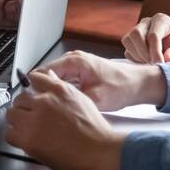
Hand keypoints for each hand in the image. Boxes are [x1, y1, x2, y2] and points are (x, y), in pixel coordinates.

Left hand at [5, 69, 126, 169]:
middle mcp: (44, 102)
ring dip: (17, 121)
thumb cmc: (94, 129)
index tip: (29, 94)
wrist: (99, 150)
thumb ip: (61, 87)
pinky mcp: (29, 139)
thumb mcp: (81, 99)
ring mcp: (35, 121)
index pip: (34, 78)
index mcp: (58, 90)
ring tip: (26, 128)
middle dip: (24, 107)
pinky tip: (23, 138)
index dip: (30, 87)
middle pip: (20, 98)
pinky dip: (14, 136)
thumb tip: (49, 77)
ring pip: (12, 115)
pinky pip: (9, 134)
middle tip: (29, 116)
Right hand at [37, 50, 166, 111]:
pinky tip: (63, 105)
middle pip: (46, 75)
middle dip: (41, 91)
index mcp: (74, 61)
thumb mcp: (95, 98)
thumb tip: (51, 105)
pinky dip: (61, 92)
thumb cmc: (122, 87)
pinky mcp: (81, 72)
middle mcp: (73, 60)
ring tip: (50, 108)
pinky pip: (64, 81)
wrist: (139, 84)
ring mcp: (77, 65)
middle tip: (40, 109)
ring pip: (54, 79)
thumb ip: (71, 98)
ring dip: (51, 92)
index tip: (30, 102)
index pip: (42, 72)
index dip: (34, 88)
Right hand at [121, 12, 169, 62]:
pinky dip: (136, 59)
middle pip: (136, 34)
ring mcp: (135, 30)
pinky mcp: (130, 41)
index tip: (160, 63)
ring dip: (138, 56)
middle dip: (144, 52)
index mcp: (161, 20)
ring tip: (151, 63)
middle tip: (154, 63)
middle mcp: (145, 22)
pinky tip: (147, 62)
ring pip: (128, 41)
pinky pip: (127, 50)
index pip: (153, 35)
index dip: (155, 51)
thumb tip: (167, 59)